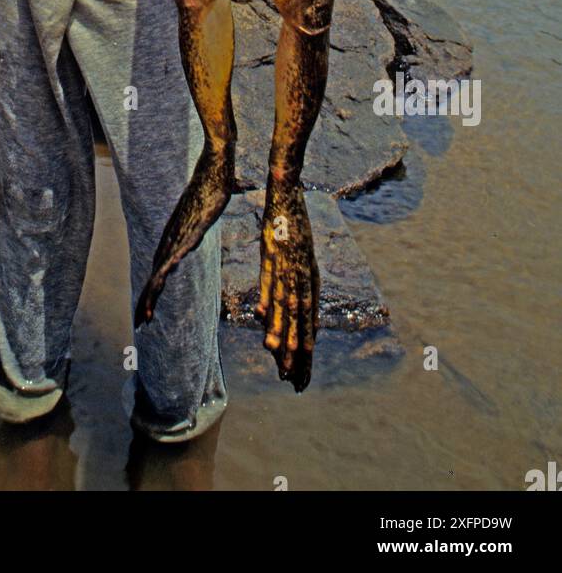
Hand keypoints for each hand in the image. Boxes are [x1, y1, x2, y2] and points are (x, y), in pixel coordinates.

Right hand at [257, 182, 319, 391]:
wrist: (288, 194)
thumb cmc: (289, 227)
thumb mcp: (291, 258)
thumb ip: (280, 286)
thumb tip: (269, 314)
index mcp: (309, 280)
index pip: (309, 323)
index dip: (305, 349)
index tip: (300, 375)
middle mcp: (301, 277)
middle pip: (300, 320)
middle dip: (297, 351)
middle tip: (293, 379)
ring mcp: (288, 266)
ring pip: (286, 304)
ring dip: (282, 330)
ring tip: (279, 355)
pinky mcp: (274, 253)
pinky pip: (270, 280)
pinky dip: (267, 298)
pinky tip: (263, 317)